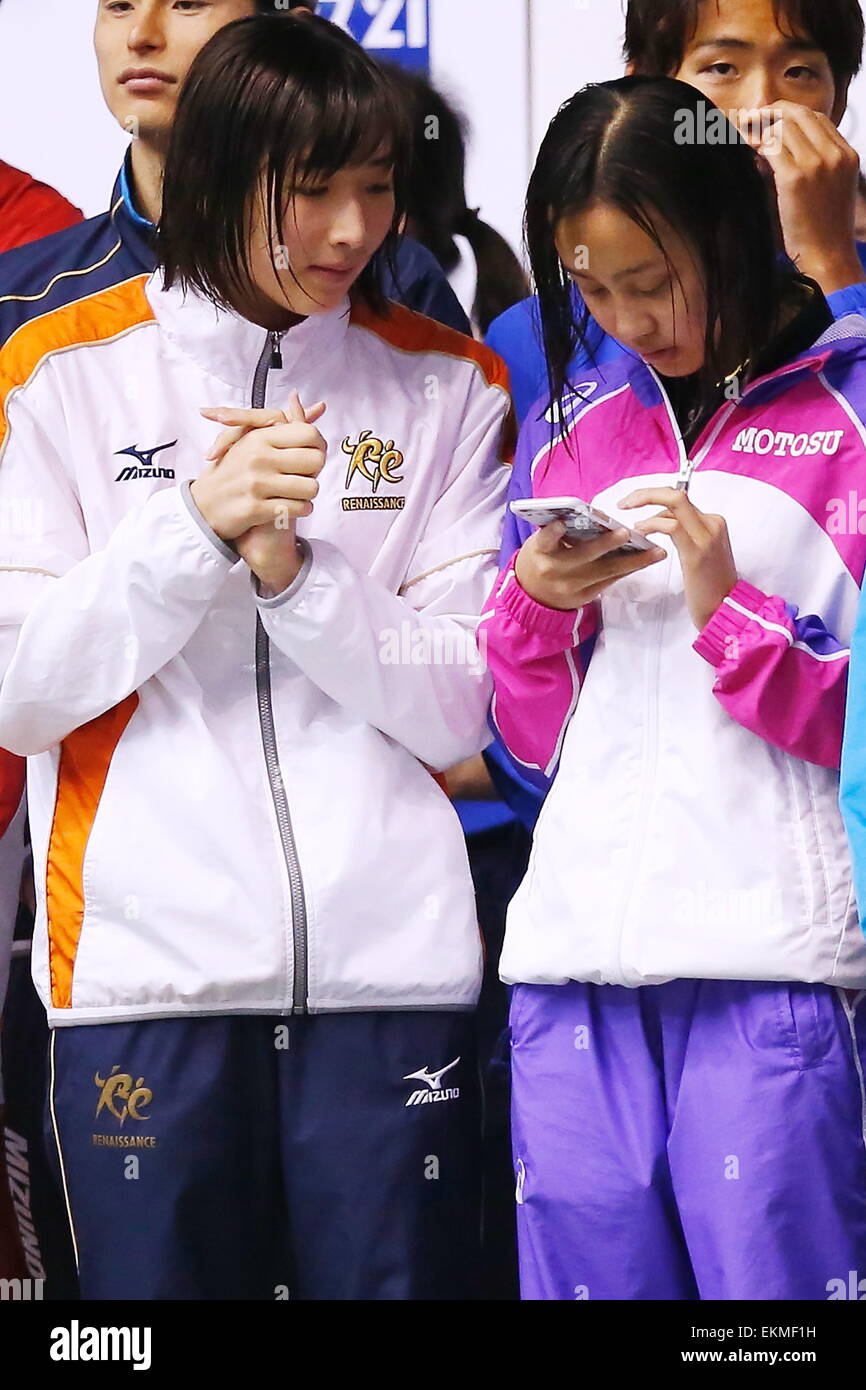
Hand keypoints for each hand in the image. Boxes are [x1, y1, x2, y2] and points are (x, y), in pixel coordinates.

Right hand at [192, 390, 326, 591]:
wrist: (204, 505)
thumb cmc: (233, 470)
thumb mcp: (254, 440)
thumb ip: (289, 424)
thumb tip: (321, 406)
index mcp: (259, 437)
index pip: (308, 433)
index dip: (318, 445)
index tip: (312, 454)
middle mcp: (258, 457)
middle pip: (315, 460)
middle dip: (316, 470)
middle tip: (306, 475)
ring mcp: (256, 483)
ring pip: (310, 487)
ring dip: (309, 493)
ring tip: (299, 493)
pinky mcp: (255, 508)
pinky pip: (297, 508)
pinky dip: (301, 509)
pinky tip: (294, 506)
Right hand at [514, 518, 665, 611]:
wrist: (534, 594)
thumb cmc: (544, 557)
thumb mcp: (542, 542)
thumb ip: (560, 530)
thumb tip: (590, 515)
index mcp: (540, 552)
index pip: (544, 540)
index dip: (552, 533)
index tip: (561, 523)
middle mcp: (555, 571)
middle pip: (583, 556)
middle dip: (606, 544)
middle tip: (626, 532)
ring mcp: (572, 587)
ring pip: (606, 571)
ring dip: (634, 560)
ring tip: (656, 550)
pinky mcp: (585, 597)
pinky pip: (611, 580)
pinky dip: (630, 568)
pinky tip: (648, 559)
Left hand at [620, 487, 736, 630]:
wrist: (725, 609)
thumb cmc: (708, 587)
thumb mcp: (697, 553)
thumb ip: (682, 533)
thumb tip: (657, 520)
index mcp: (713, 522)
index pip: (680, 498)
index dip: (654, 496)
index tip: (634, 501)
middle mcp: (712, 523)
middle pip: (676, 494)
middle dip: (645, 493)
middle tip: (624, 502)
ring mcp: (707, 535)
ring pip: (674, 501)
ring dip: (645, 505)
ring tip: (631, 523)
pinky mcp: (697, 551)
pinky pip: (671, 525)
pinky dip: (651, 524)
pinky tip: (641, 532)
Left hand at [736, 102, 861, 293]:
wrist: (828, 256)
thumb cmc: (822, 230)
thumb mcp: (828, 189)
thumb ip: (810, 164)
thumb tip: (771, 148)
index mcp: (847, 154)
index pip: (816, 117)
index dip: (789, 114)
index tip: (769, 118)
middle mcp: (835, 154)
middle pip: (800, 114)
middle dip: (771, 113)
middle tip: (750, 119)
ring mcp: (817, 164)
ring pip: (783, 127)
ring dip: (760, 128)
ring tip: (743, 135)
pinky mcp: (796, 177)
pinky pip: (771, 146)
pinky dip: (755, 144)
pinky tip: (745, 149)